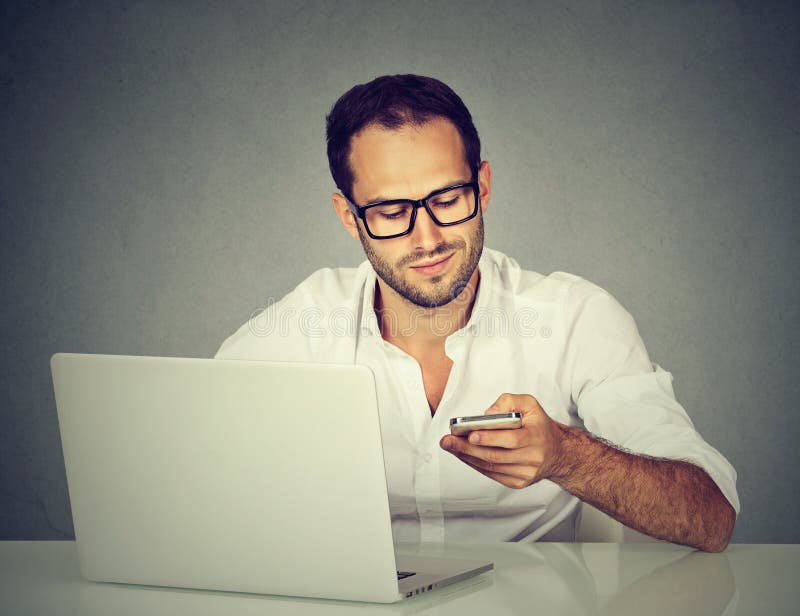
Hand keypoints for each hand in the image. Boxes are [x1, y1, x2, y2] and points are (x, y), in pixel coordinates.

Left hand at [439, 393, 563, 488]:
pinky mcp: (519, 482)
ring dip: (467, 456)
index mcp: (537, 436)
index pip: (511, 439)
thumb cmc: (539, 425)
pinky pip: (493, 474)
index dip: (490, 438)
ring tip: (450, 446)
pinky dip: (475, 464)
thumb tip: (488, 413)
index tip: (470, 434)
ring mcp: (526, 473)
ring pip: (492, 466)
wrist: (558, 452)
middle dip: (468, 448)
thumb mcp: (530, 404)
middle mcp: (533, 457)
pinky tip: (463, 455)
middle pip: (496, 455)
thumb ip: (509, 401)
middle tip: (447, 441)